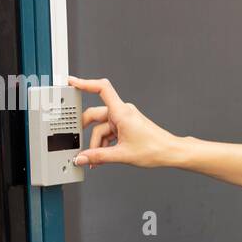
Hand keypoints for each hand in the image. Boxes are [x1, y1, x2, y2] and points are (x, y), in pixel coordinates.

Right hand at [67, 75, 182, 169]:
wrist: (169, 152)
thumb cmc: (154, 149)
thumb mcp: (122, 154)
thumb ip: (98, 156)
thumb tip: (82, 158)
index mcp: (121, 112)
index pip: (101, 88)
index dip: (85, 83)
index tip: (72, 82)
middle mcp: (122, 112)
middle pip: (95, 115)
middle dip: (87, 132)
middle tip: (79, 144)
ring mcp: (125, 118)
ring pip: (102, 127)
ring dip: (97, 143)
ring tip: (95, 159)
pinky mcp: (126, 125)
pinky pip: (109, 131)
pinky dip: (105, 143)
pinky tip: (102, 156)